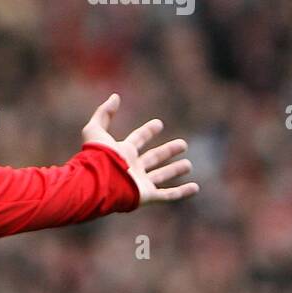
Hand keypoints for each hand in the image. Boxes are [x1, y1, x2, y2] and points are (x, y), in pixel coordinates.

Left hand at [81, 93, 198, 205]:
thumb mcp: (95, 130)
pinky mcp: (146, 196)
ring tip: (188, 164)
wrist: (98, 181)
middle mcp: (132, 168)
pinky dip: (182, 192)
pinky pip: (168, 195)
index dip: (147, 131)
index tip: (158, 123)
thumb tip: (115, 96)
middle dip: (167, 151)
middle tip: (183, 144)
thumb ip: (104, 113)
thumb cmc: (97, 157)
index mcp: (121, 153)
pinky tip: (195, 187)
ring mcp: (139, 183)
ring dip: (175, 170)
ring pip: (161, 176)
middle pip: (153, 158)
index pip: (137, 139)